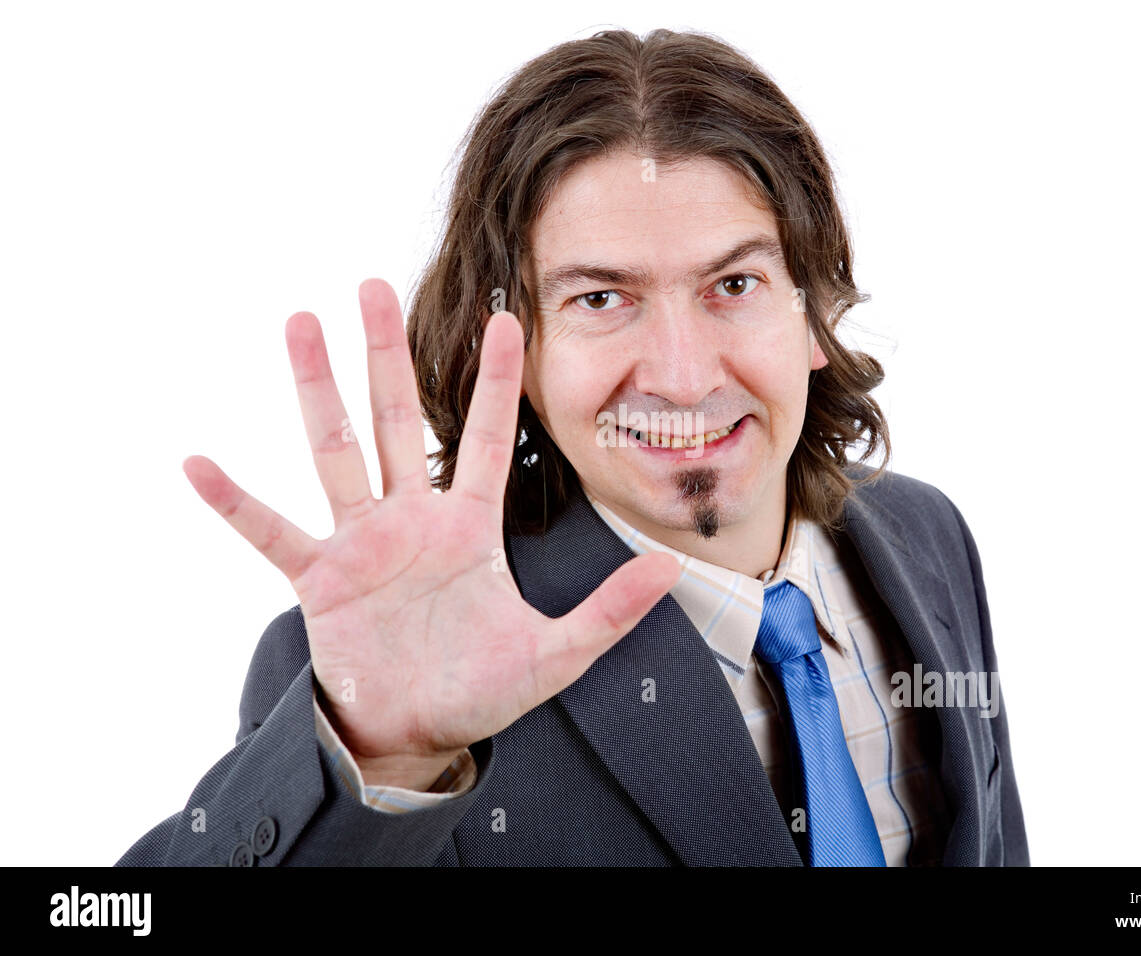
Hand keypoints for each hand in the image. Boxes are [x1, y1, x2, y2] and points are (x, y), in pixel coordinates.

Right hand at [182, 279, 680, 786]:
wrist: (417, 733)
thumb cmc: (481, 690)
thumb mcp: (555, 654)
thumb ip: (609, 612)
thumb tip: (674, 569)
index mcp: (468, 528)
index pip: (486, 439)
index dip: (495, 381)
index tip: (503, 318)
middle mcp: (412, 521)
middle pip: (396, 420)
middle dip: (385, 353)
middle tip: (372, 283)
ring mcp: (361, 544)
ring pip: (336, 451)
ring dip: (315, 390)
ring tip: (299, 322)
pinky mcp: (319, 579)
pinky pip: (272, 532)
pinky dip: (235, 503)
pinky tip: (197, 464)